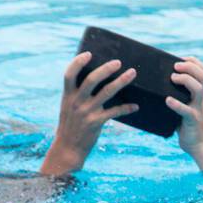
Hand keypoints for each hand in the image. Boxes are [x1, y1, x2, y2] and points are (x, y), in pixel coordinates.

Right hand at [39, 52, 138, 175]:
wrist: (68, 148)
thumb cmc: (71, 125)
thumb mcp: (68, 107)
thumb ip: (78, 94)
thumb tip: (96, 79)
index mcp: (67, 95)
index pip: (69, 74)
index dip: (78, 62)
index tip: (89, 54)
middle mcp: (76, 102)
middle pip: (91, 80)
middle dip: (106, 69)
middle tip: (119, 62)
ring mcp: (86, 112)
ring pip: (106, 93)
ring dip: (121, 81)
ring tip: (132, 73)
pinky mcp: (96, 123)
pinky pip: (114, 112)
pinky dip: (126, 108)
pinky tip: (135, 107)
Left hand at [167, 57, 202, 170]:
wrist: (201, 146)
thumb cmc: (188, 126)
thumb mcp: (185, 107)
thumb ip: (176, 97)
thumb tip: (155, 86)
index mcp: (199, 94)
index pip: (202, 71)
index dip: (193, 61)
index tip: (179, 59)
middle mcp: (200, 99)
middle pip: (202, 75)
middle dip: (189, 66)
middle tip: (175, 66)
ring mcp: (198, 109)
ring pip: (198, 89)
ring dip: (185, 80)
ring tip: (173, 78)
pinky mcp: (193, 121)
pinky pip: (187, 111)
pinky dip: (177, 104)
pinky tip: (168, 101)